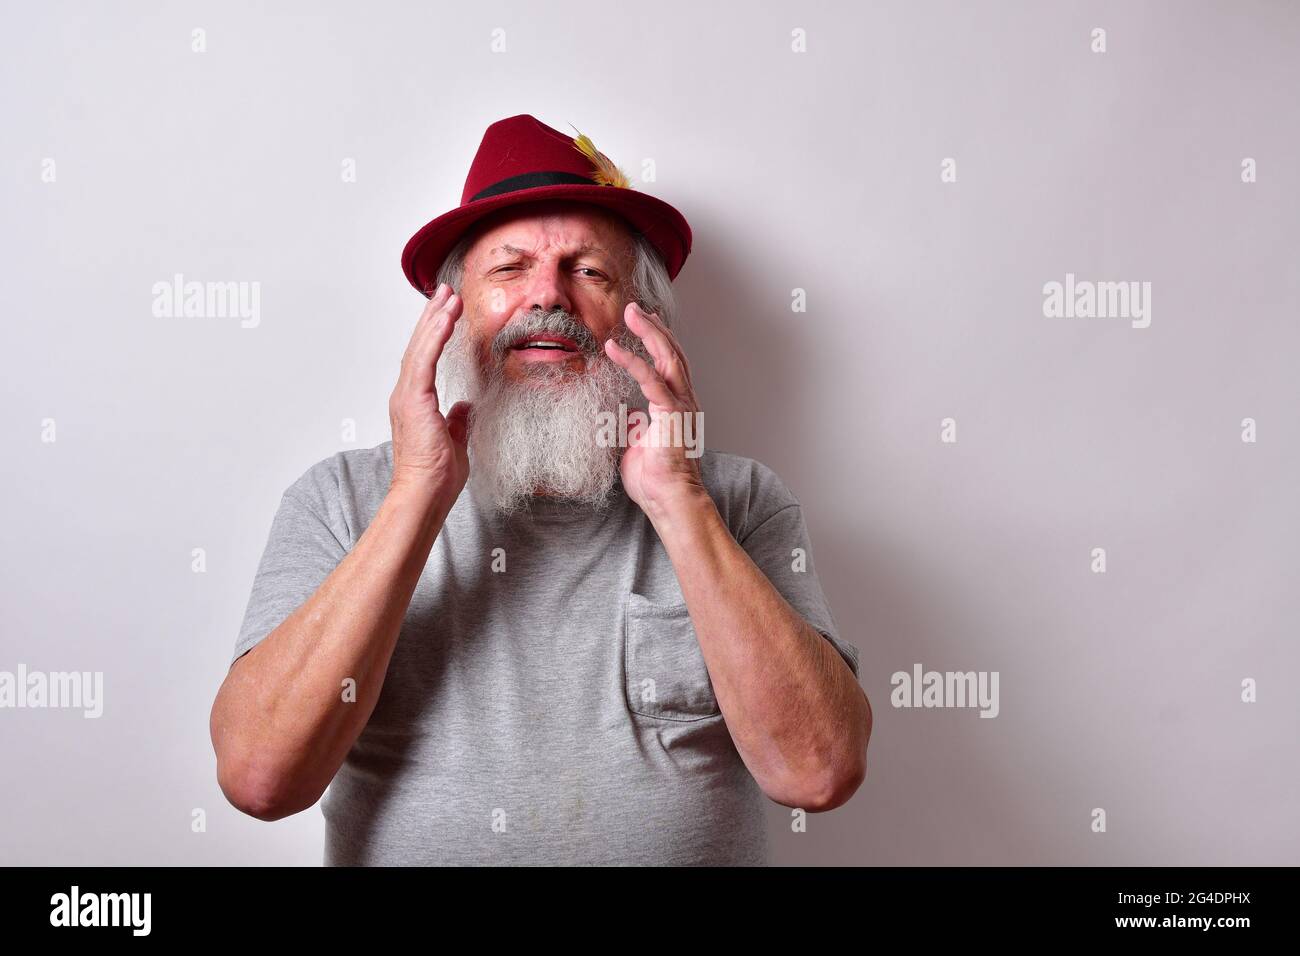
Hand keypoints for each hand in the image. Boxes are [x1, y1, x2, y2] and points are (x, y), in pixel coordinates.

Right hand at [388, 283, 469, 501]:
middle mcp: (406, 395)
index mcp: (415, 403)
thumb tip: (464, 407)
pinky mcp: (414, 400)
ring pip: (419, 348)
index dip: (434, 334)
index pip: (424, 359)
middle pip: (418, 346)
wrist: (424, 494)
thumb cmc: (436, 476)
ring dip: (434, 319)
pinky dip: (434, 337)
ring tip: (448, 296)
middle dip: (432, 317)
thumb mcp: (454, 441)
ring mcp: (407, 396)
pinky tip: (445, 318)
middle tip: (445, 292)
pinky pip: (424, 360)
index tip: (446, 312)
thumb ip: (457, 421)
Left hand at [604, 302, 708, 518]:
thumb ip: (632, 426)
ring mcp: (680, 405)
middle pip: (672, 352)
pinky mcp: (671, 413)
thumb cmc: (655, 480)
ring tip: (632, 313)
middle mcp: (683, 400)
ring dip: (648, 332)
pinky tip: (613, 348)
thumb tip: (624, 417)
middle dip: (654, 327)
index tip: (643, 322)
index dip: (658, 341)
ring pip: (668, 357)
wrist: (670, 500)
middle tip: (635, 308)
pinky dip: (632, 361)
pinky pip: (651, 379)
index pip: (669, 364)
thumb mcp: (636, 445)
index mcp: (676, 406)